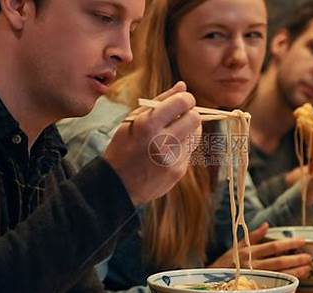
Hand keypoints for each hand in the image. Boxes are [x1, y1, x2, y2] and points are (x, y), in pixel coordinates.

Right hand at [104, 81, 201, 205]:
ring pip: (195, 136)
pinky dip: (182, 148)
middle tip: (181, 117)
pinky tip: (166, 153)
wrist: (117, 185)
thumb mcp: (133, 120)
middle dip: (191, 114)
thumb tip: (183, 85)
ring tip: (171, 135)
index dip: (186, 99)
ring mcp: (172, 159)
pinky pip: (189, 152)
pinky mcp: (178, 172)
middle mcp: (162, 142)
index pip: (182, 103)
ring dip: (188, 131)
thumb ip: (159, 101)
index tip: (183, 101)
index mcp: (147, 125)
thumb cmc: (123, 147)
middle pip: (195, 119)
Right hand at [209, 223, 311, 278]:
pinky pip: (273, 283)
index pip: (273, 246)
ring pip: (278, 274)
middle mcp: (252, 263)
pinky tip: (295, 279)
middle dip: (296, 259)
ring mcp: (253, 276)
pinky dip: (285, 280)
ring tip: (307, 269)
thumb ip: (253, 236)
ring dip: (294, 271)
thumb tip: (267, 224)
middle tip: (309, 257)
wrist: (212, 281)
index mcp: (249, 250)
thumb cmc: (225, 262)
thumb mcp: (236, 245)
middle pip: (278, 261)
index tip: (302, 241)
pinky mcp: (253, 285)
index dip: (288, 243)